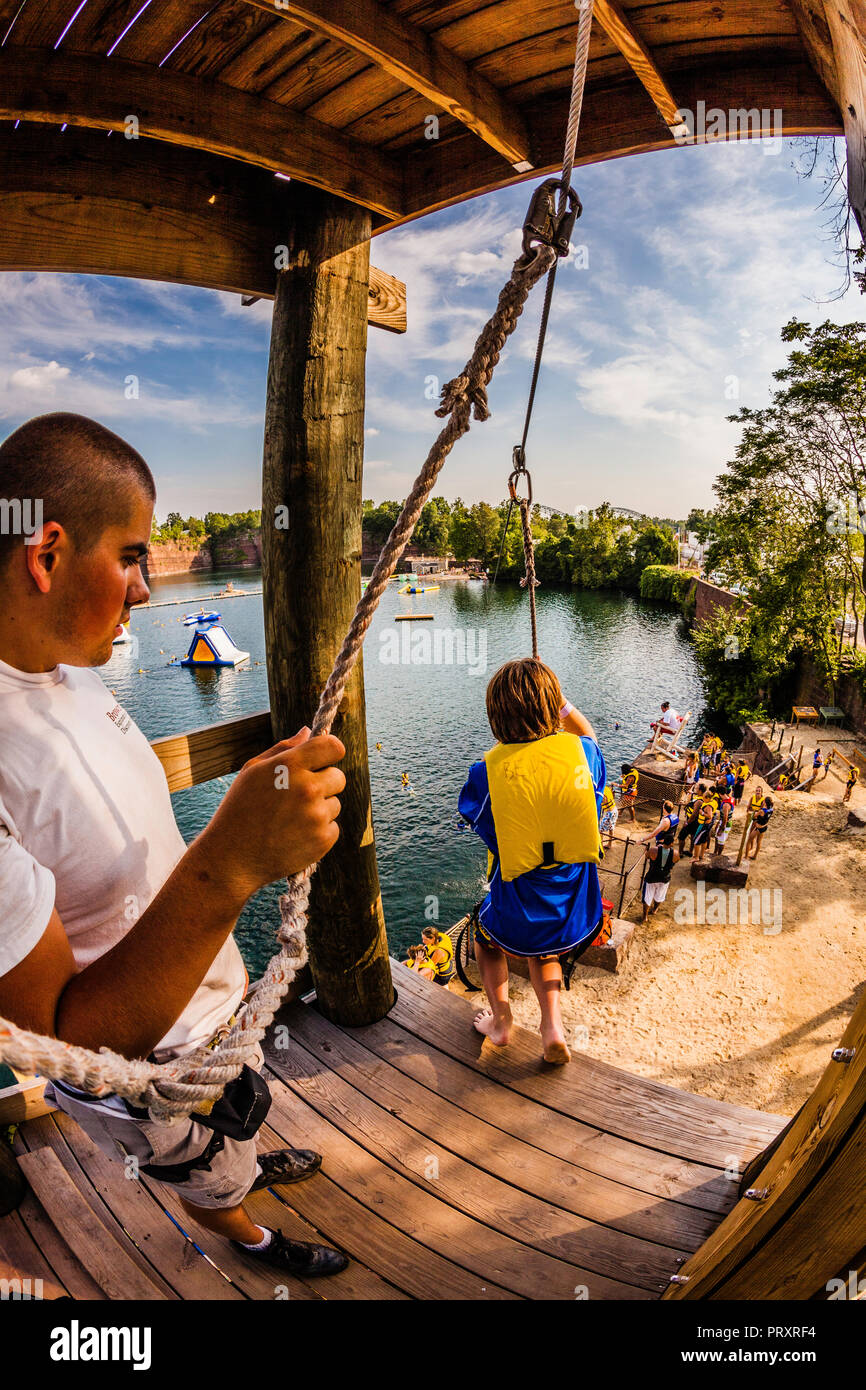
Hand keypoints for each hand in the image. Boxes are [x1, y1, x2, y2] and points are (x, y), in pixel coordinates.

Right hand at [198, 727, 345, 900]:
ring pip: (335, 804)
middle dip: (324, 783)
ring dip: (320, 809)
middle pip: (339, 777)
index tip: (323, 760)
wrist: (231, 858)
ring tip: (289, 819)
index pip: (333, 746)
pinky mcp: (323, 840)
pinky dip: (319, 831)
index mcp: (290, 766)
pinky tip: (294, 835)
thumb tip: (307, 731)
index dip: (331, 752)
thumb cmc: (239, 809)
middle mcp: (307, 788)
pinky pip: (333, 827)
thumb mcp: (252, 771)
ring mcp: (317, 816)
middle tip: (297, 796)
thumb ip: (283, 748)